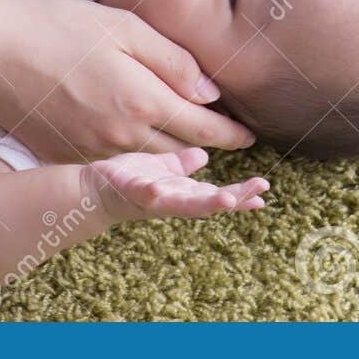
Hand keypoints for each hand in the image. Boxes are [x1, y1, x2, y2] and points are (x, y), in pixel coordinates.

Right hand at [0, 0, 256, 162]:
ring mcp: (91, 152)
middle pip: (180, 148)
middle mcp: (121, 137)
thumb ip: (174, 62)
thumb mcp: (125, 28)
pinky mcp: (65, 155)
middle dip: (207, 144)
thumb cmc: (58, 25)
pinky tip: (136, 134)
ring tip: (191, 141)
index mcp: (142, 102)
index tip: (250, 133)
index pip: (204, 127)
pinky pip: (112, 160)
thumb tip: (211, 93)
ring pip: (147, 158)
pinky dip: (132, 151)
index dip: (231, 132)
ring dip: (172, 151)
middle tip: (229, 137)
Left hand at [82, 148, 268, 221]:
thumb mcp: (162, 167)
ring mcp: (152, 198)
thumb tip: (205, 154)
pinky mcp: (130, 192)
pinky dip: (152, 192)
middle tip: (258, 195)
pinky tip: (160, 188)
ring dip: (204, 204)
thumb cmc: (129, 177)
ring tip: (226, 199)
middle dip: (234, 200)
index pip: (218, 193)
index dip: (242, 194)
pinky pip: (143, 193)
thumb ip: (182, 163)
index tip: (265, 192)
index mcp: (183, 191)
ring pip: (182, 204)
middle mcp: (172, 199)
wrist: (93, 189)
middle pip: (208, 203)